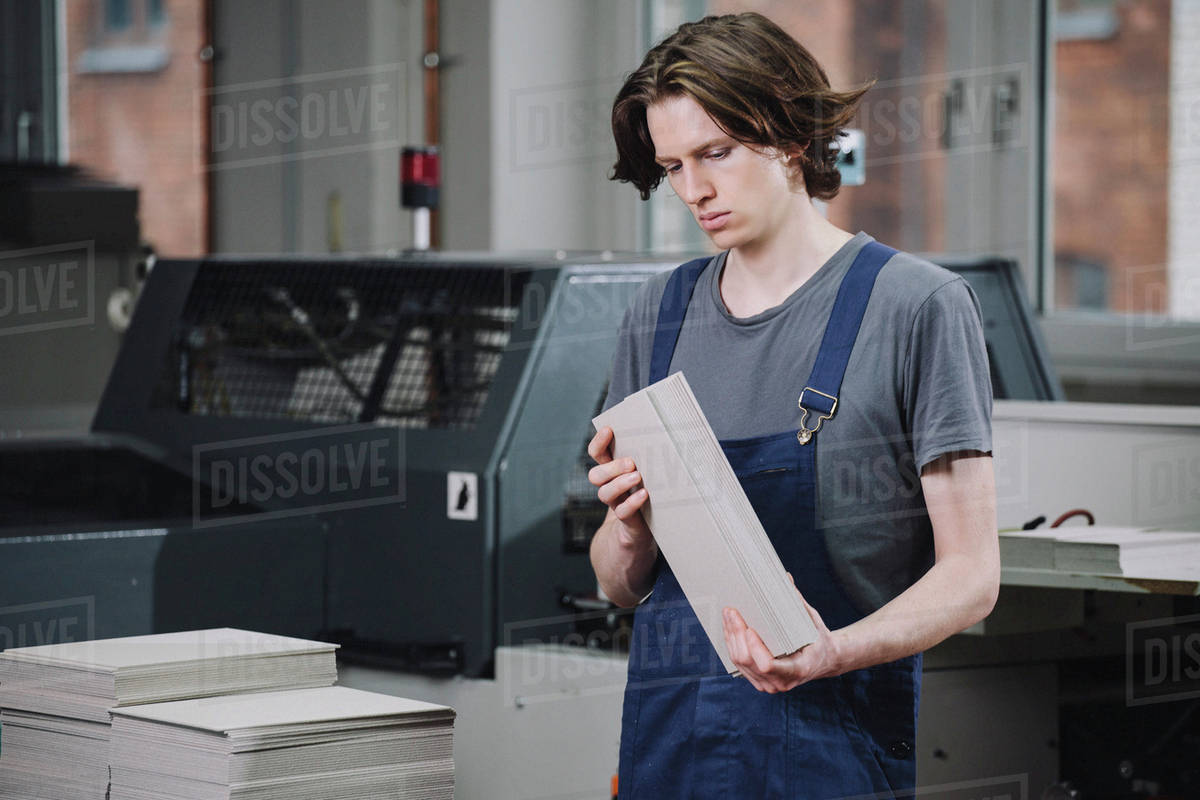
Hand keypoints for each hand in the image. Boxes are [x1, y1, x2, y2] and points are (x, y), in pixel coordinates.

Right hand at [587, 426, 651, 544]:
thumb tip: (669, 437)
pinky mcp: (627, 523)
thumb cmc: (648, 502)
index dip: (599, 442)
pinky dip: (631, 503)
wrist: (637, 542)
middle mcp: (610, 489)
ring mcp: (616, 506)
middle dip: (611, 467)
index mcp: (613, 474)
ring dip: (619, 483)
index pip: (597, 455)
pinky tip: (643, 495)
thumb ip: (649, 463)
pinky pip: (622, 512)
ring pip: (604, 493)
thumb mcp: (646, 479)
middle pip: (595, 475)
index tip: (609, 430)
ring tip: (637, 476)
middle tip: (630, 462)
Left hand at [721, 576, 842, 692]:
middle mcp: (781, 682)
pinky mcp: (759, 680)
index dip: (754, 647)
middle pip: (747, 660)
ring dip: (730, 637)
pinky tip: (729, 628)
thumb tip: (784, 577)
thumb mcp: (813, 621)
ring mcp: (769, 684)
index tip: (750, 627)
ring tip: (727, 615)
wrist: (823, 661)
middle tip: (731, 611)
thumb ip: (797, 601)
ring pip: (739, 662)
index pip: (767, 665)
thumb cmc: (818, 639)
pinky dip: (732, 644)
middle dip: (736, 633)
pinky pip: (740, 664)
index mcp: (797, 669)